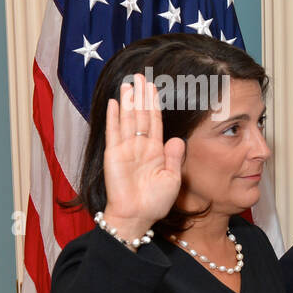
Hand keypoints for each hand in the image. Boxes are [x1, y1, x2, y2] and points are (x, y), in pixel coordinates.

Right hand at [102, 73, 184, 234]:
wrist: (137, 216)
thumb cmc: (155, 202)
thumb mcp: (172, 179)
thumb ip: (174, 158)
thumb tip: (178, 138)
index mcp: (155, 151)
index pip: (155, 122)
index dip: (155, 104)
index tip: (155, 87)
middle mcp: (140, 146)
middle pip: (140, 115)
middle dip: (141, 96)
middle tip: (141, 76)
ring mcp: (126, 149)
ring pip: (127, 119)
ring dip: (128, 101)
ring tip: (129, 83)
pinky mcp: (114, 154)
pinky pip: (113, 132)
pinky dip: (114, 117)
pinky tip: (114, 102)